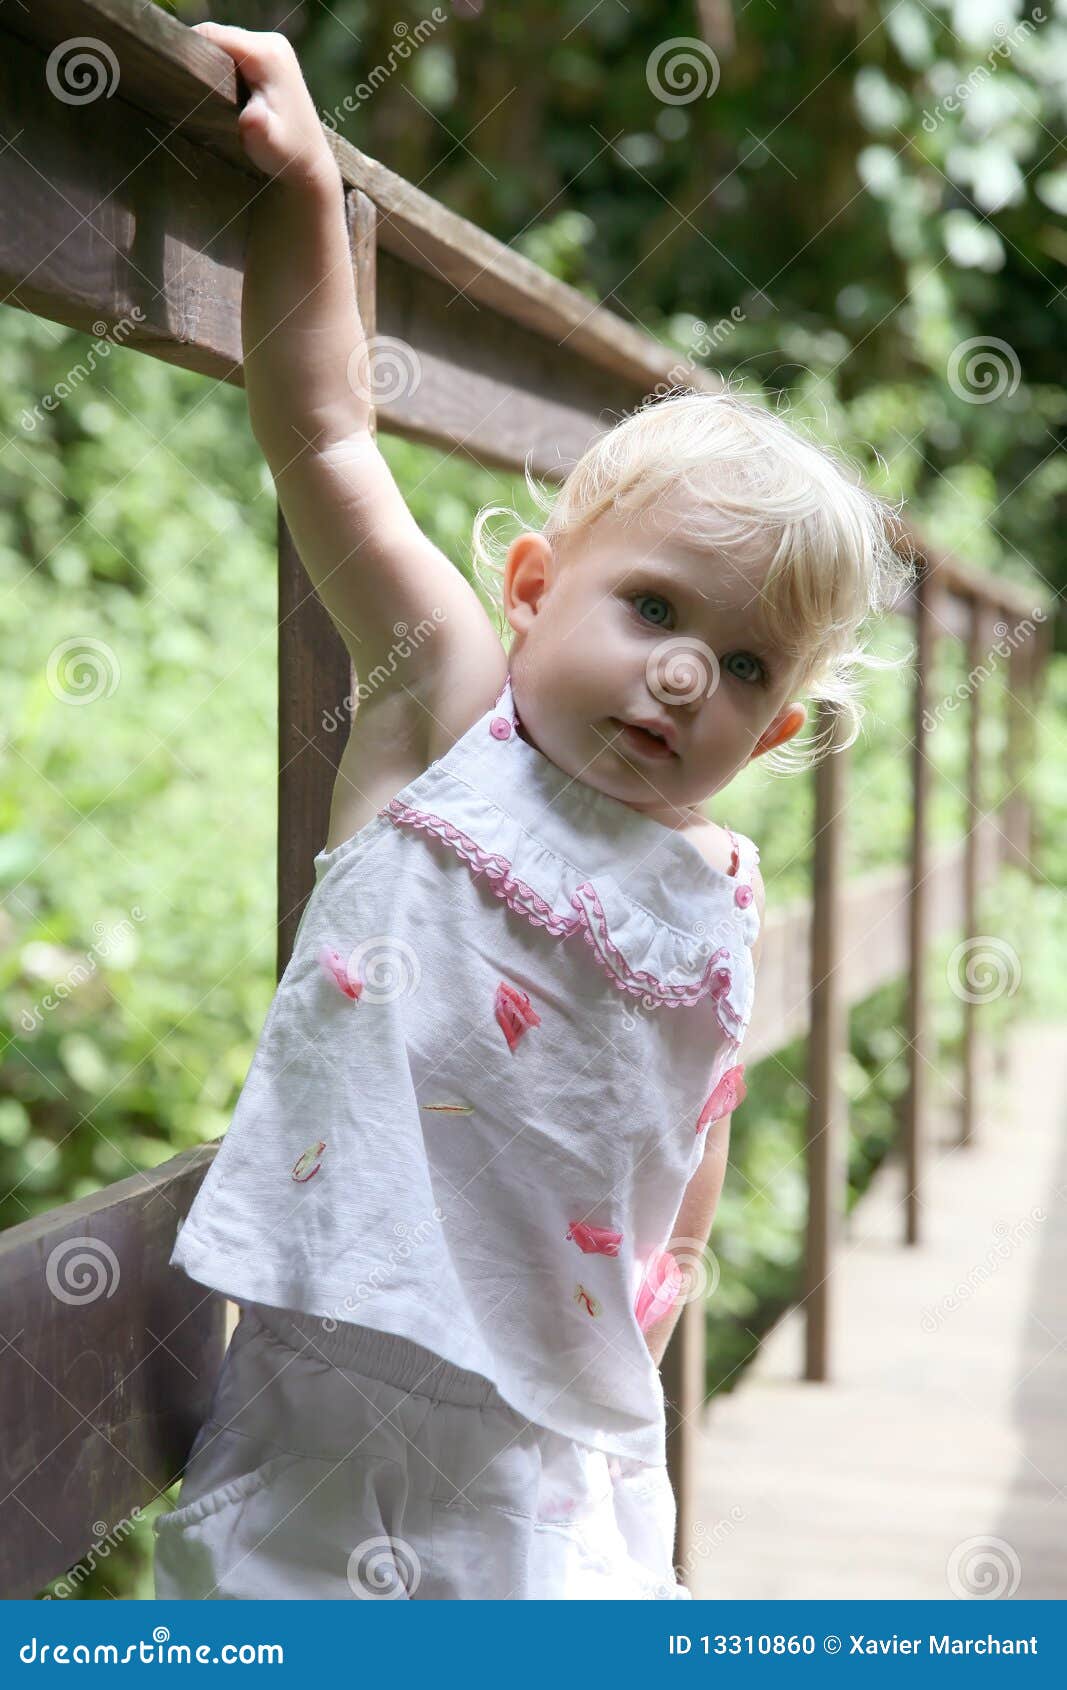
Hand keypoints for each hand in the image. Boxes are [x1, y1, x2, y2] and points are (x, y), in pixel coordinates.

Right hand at [192, 22, 338, 190]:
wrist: (309, 161)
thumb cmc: (286, 155)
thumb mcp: (268, 144)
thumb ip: (257, 128)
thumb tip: (251, 119)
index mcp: (267, 54)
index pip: (214, 35)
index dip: (189, 48)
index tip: (170, 69)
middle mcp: (272, 43)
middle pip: (219, 36)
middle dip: (199, 56)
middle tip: (180, 83)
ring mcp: (273, 47)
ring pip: (225, 43)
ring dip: (210, 62)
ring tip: (197, 89)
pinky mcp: (271, 56)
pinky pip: (235, 52)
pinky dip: (222, 66)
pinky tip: (216, 89)